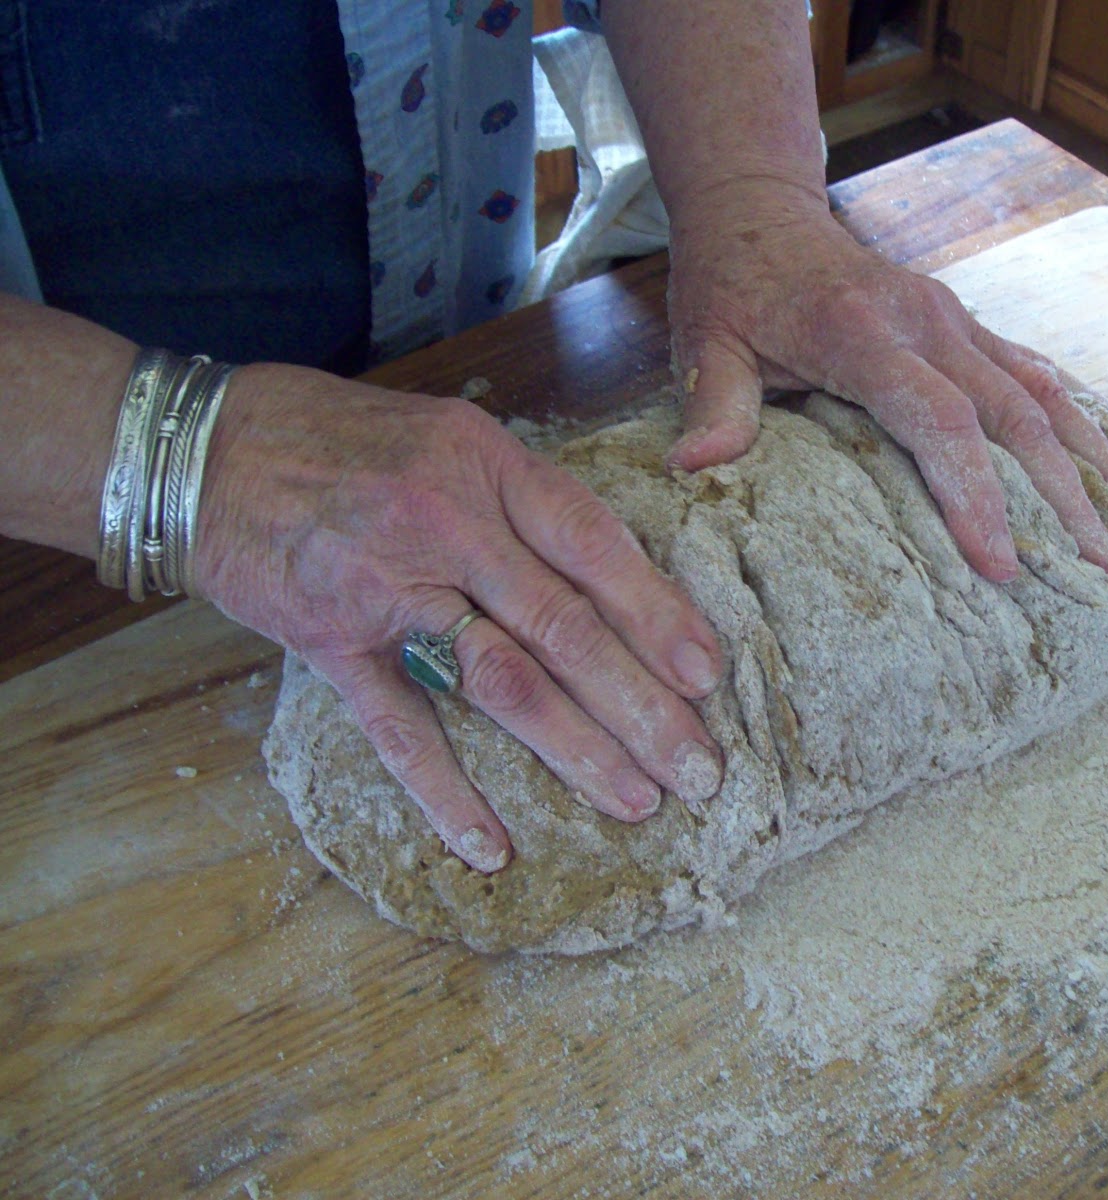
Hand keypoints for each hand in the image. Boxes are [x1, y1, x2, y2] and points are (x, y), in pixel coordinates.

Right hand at [193, 364, 724, 872]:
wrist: (204, 451)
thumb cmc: (342, 438)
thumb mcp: (448, 436)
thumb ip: (525, 499)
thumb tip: (618, 568)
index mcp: (486, 467)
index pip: (593, 545)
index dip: (656, 612)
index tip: (705, 674)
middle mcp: (447, 527)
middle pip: (564, 628)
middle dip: (641, 706)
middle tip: (700, 768)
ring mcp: (388, 591)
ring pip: (500, 681)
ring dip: (575, 750)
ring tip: (636, 802)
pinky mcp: (333, 646)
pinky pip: (399, 729)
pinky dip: (446, 794)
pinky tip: (492, 847)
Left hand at [662, 193, 1107, 582]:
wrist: (760, 210)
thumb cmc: (732, 288)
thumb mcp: (708, 345)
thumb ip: (712, 408)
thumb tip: (692, 473)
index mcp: (865, 333)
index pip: (939, 421)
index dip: (976, 493)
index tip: (1003, 566)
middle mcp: (928, 322)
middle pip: (1015, 416)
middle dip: (1066, 499)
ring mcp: (956, 319)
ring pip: (1044, 395)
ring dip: (1097, 463)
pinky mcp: (968, 325)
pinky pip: (1036, 376)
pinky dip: (1082, 424)